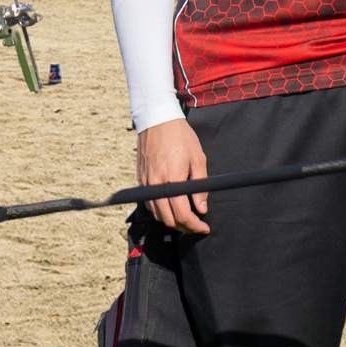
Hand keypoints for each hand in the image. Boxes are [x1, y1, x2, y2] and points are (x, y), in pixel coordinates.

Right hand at [137, 118, 209, 233]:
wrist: (157, 119)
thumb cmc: (180, 136)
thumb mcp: (198, 158)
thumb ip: (201, 186)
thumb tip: (202, 208)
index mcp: (172, 179)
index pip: (182, 214)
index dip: (195, 225)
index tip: (204, 227)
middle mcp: (156, 184)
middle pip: (168, 219)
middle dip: (184, 227)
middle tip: (196, 224)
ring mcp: (146, 182)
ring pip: (156, 214)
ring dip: (171, 221)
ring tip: (184, 217)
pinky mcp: (140, 179)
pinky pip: (149, 203)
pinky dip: (159, 210)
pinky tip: (170, 206)